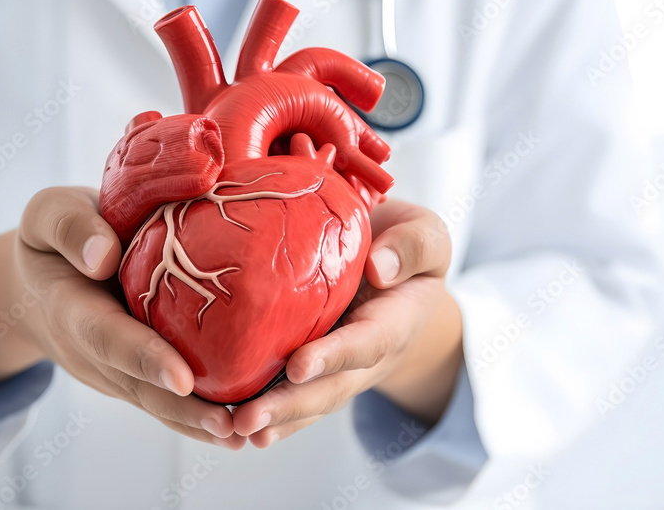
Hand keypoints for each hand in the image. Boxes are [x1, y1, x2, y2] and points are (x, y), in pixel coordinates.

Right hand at [0, 187, 244, 448]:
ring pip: (154, 402)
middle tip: (228, 424)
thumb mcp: (48, 214)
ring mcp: (111, 370)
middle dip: (183, 409)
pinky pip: (164, 400)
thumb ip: (69, 227)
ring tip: (244, 435)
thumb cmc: (54, 238)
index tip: (182, 377)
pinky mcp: (131, 376)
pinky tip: (239, 430)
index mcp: (71, 305)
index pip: (108, 335)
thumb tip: (102, 256)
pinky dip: (196, 418)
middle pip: (138, 385)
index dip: (144, 357)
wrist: (37, 283)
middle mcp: (91, 349)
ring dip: (196, 423)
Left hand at [231, 199, 462, 447]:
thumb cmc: (405, 245)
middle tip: (252, 418)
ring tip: (238, 428)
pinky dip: (269, 414)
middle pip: (331, 387)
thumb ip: (413, 245)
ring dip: (275, 418)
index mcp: (394, 320)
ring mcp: (339, 367)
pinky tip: (236, 428)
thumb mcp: (426, 234)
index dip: (334, 357)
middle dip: (291, 405)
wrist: (396, 266)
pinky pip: (292, 394)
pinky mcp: (314, 366)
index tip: (298, 366)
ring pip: (309, 400)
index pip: (366, 343)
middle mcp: (366, 354)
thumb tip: (379, 269)